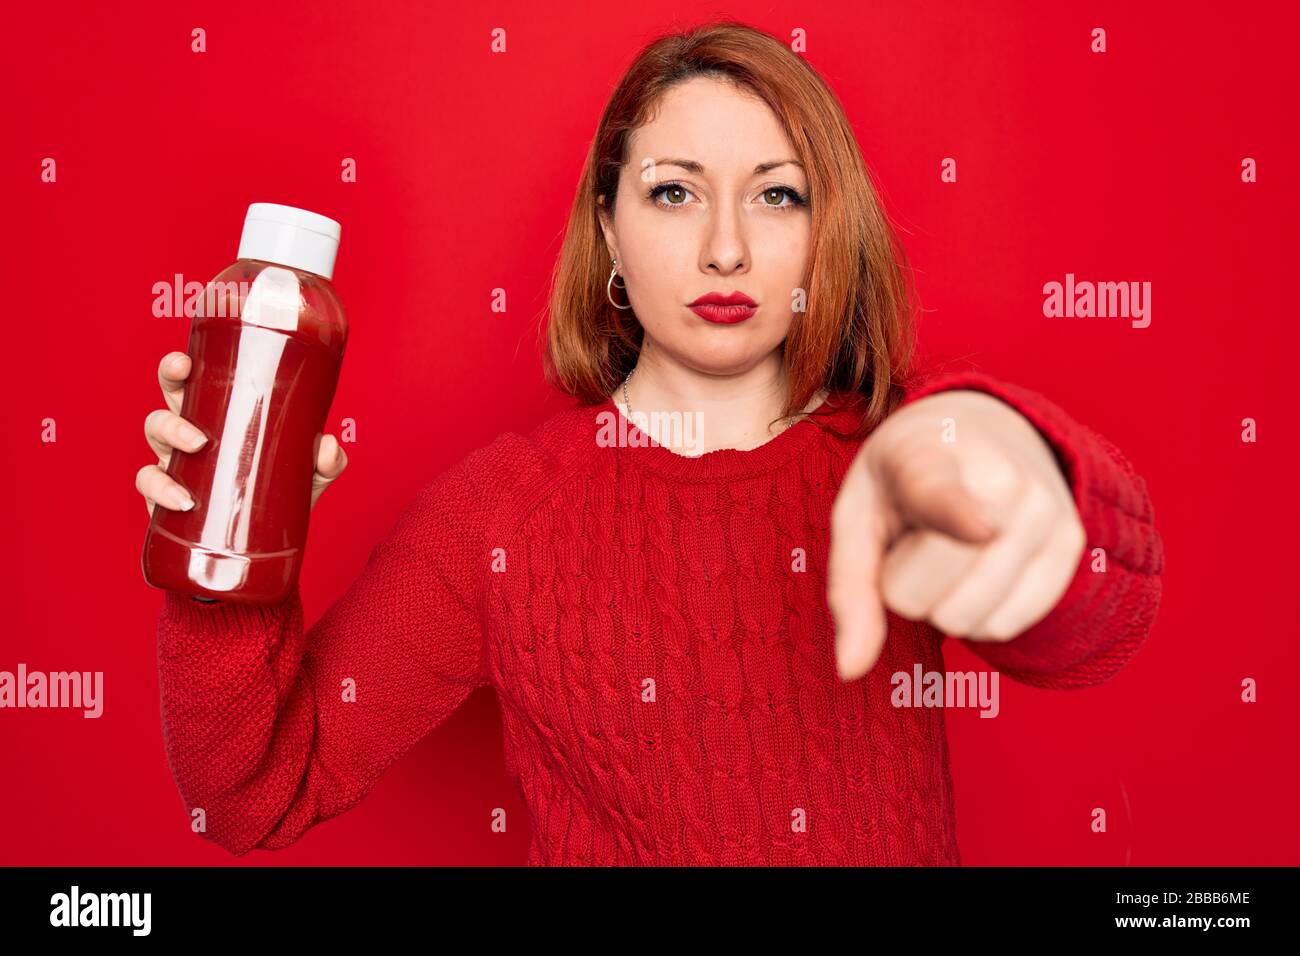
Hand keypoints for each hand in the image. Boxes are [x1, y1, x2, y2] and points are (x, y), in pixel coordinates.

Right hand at [136, 351, 348, 517]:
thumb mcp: (310, 477)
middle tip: (190, 394)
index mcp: (219, 419)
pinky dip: (160, 489)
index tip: (186, 361)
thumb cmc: (283, 498)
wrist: (268, 546)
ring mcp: (175, 466)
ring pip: (154, 433)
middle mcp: (191, 435)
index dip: (180, 367)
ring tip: (199, 447)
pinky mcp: (164, 499)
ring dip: (171, 434)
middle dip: (169, 385)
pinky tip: (184, 500)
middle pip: (168, 395)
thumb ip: (326, 462)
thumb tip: (329, 446)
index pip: (194, 383)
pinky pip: (148, 485)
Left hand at [827, 389, 1085, 680]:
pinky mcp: (1072, 545)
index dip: (958, 518)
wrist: (983, 428)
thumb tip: (849, 669)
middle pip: (928, 598)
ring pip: (968, 620)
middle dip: (906, 585)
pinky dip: (979, 613)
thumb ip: (849, 588)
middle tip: (918, 536)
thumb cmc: (904, 479)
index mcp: (930, 457)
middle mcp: (1002, 480)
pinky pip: (1006, 626)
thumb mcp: (858, 514)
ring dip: (942, 603)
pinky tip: (979, 565)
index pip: (945, 499)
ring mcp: (1045, 513)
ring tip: (948, 546)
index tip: (978, 528)